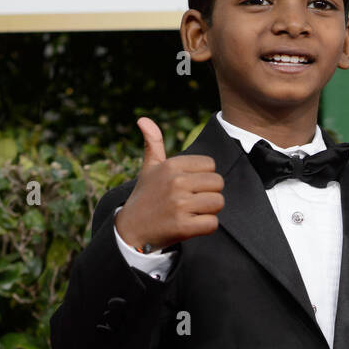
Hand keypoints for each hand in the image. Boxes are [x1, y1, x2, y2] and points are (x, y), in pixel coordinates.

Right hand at [114, 117, 224, 250]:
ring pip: (218, 202)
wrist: (131, 229)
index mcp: (171, 165)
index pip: (210, 165)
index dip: (204, 178)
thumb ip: (153, 143)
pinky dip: (206, 227)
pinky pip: (212, 223)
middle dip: (209, 194)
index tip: (189, 187)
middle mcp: (176, 182)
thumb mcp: (148, 168)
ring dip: (209, 211)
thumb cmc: (145, 196)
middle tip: (191, 202)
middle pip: (218, 183)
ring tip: (191, 213)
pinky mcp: (182, 226)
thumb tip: (143, 119)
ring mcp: (179, 204)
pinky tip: (191, 226)